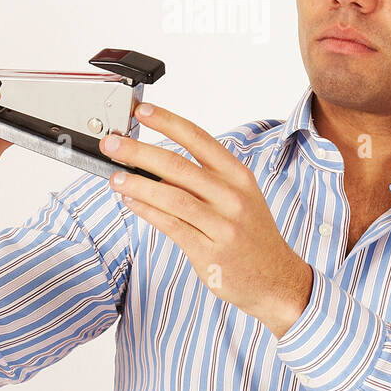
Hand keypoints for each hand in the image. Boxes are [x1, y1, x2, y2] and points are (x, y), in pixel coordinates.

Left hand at [99, 103, 312, 335]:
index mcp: (239, 177)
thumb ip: (205, 180)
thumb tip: (155, 163)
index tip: (142, 111)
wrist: (277, 280)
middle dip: (139, 152)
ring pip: (172, 197)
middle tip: (113, 143)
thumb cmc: (251, 235)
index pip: (199, 139)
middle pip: (178, 166)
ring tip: (115, 176)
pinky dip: (147, 211)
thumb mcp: (239, 198)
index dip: (168, 122)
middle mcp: (233, 197)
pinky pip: (172, 226)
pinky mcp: (210, 252)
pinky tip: (131, 201)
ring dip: (138, 184)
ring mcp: (223, 225)